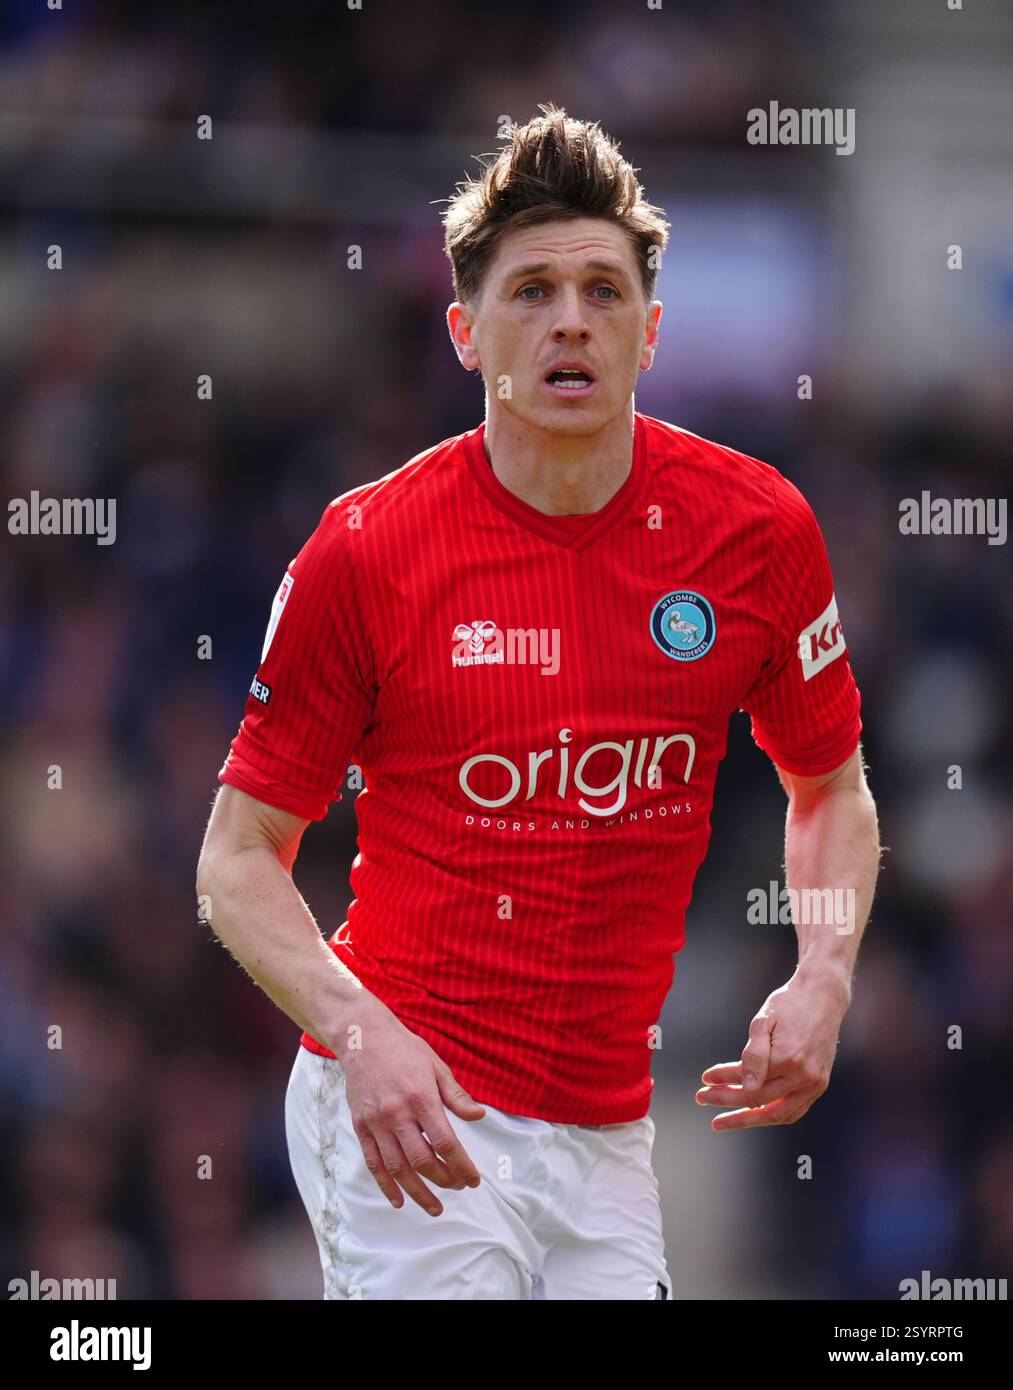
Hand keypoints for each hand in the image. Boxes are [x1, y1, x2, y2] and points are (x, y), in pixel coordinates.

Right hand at [336, 998, 485, 1214]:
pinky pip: (373, 1163)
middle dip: (444, 1180)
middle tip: (459, 1188)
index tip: (473, 1180)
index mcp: (421, 1098)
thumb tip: (479, 1116)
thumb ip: (456, 1097)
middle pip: (422, 1160)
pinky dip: (386, 1186)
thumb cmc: (404, 1050)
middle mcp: (397, 1113)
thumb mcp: (437, 1067)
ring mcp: (376, 1122)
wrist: (363, 1038)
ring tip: (435, 1207)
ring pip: (397, 1168)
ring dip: (418, 1192)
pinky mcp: (361, 1126)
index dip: (462, 1166)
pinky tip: (399, 1201)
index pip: (445, 1143)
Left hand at [695, 969, 847, 1129]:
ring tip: (726, 1119)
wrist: (823, 996)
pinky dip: (773, 1115)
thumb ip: (753, 1055)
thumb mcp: (763, 1021)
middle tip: (703, 1098)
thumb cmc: (788, 1005)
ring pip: (779, 1114)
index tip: (705, 1080)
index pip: (748, 1081)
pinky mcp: (820, 1084)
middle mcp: (805, 1077)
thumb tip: (744, 1086)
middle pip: (760, 1101)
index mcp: (789, 1059)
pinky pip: (795, 1110)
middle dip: (728, 1101)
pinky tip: (754, 1113)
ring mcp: (816, 1083)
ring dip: (750, 1119)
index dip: (723, 1083)